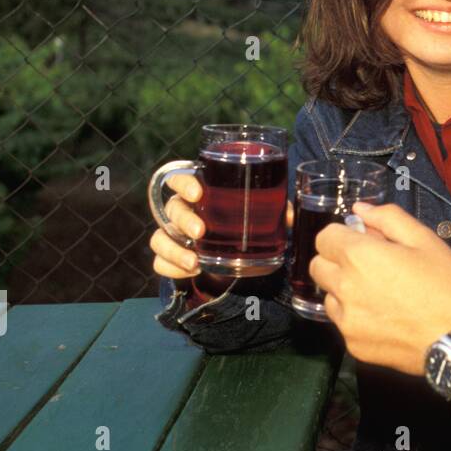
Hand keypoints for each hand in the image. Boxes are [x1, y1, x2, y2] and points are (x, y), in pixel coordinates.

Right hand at [150, 171, 292, 277]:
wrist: (231, 253)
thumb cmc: (242, 221)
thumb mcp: (260, 213)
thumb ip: (275, 209)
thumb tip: (290, 216)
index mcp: (199, 192)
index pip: (179, 178)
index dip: (184, 183)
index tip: (198, 193)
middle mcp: (182, 210)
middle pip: (172, 209)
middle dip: (184, 220)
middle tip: (201, 232)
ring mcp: (173, 235)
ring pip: (160, 238)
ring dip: (174, 250)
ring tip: (194, 262)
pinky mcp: (171, 258)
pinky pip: (160, 262)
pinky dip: (172, 268)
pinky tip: (190, 271)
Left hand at [311, 201, 450, 375]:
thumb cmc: (447, 284)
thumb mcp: (424, 239)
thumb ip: (387, 218)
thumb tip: (360, 210)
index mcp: (358, 256)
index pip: (324, 238)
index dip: (343, 235)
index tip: (363, 241)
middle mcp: (344, 288)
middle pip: (318, 267)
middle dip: (337, 260)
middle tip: (369, 265)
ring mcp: (347, 320)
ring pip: (329, 296)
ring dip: (344, 290)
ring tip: (379, 293)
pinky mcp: (354, 345)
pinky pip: (345, 323)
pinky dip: (357, 317)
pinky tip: (386, 316)